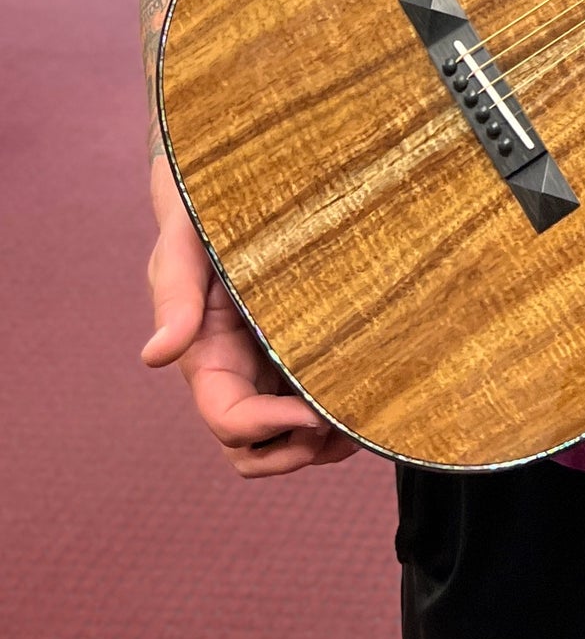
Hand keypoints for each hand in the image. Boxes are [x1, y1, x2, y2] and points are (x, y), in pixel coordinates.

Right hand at [142, 158, 357, 478]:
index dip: (269, 427)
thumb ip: (174, 297)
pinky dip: (343, 416)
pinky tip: (375, 396)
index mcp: (208, 359)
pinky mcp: (305, 353)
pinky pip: (319, 404)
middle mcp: (239, 375)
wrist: (238, 187)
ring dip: (325, 445)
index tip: (313, 412)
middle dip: (299, 451)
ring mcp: (272, 369)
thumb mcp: (185, 248)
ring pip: (291, 439)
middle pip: (258, 450)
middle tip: (345, 423)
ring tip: (368, 421)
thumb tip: (154, 356)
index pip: (230, 421)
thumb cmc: (205, 215)